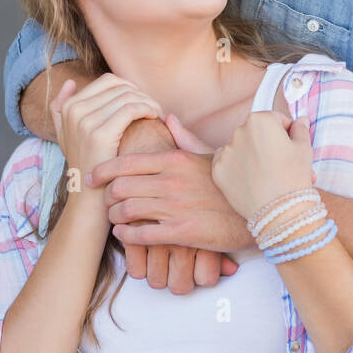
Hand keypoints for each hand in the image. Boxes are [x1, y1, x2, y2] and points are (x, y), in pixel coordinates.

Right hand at [51, 74, 161, 181]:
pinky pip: (131, 108)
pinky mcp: (100, 134)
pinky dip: (148, 108)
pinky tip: (154, 117)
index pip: (109, 81)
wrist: (89, 198)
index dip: (130, 88)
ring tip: (155, 113)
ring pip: (128, 95)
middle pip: (120, 86)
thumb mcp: (67, 136)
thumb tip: (70, 83)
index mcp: (68, 107)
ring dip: (148, 101)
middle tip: (152, 108)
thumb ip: (62, 108)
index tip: (141, 102)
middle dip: (141, 93)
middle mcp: (74, 111)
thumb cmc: (87, 166)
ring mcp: (84, 122)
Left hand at [89, 145, 255, 253]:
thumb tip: (167, 117)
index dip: (103, 170)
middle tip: (103, 201)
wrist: (261, 209)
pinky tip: (125, 234)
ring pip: (127, 210)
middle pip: (120, 187)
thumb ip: (184, 136)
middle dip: (106, 195)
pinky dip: (127, 236)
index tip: (91, 176)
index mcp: (175, 160)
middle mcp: (172, 181)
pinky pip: (141, 235)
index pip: (128, 162)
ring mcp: (176, 207)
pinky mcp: (181, 231)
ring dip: (114, 216)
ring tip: (114, 218)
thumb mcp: (210, 154)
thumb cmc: (233, 182)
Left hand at [210, 112, 313, 219]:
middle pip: (256, 133)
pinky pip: (227, 163)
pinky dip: (237, 168)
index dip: (286, 133)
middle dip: (267, 144)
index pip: (275, 119)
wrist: (279, 210)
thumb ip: (300, 129)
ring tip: (267, 174)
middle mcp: (239, 131)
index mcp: (260, 120)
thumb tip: (300, 121)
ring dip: (251, 155)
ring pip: (241, 148)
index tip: (291, 147)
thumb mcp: (304, 148)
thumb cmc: (294, 176)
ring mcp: (226, 152)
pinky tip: (251, 179)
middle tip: (281, 163)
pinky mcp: (217, 171)